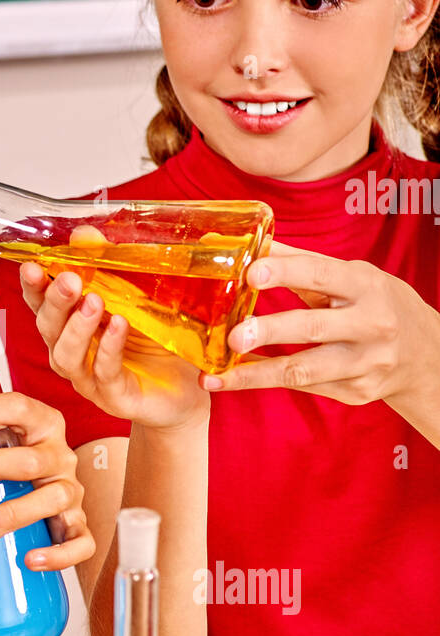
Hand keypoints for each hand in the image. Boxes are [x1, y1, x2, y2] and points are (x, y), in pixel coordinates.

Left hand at [0, 393, 94, 570]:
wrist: (26, 485)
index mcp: (35, 421)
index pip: (15, 406)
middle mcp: (58, 452)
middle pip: (27, 457)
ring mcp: (70, 491)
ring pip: (53, 499)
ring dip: (13, 514)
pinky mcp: (77, 526)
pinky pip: (81, 542)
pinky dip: (61, 553)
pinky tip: (29, 560)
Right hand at [19, 262, 209, 430]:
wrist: (188, 390)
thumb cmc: (158, 343)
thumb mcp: (138, 297)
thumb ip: (110, 266)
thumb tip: (84, 233)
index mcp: (73, 326)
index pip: (42, 305)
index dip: (33, 286)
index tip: (31, 265)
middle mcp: (74, 353)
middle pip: (48, 329)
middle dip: (54, 302)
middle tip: (70, 280)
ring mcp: (91, 380)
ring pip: (66, 356)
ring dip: (77, 327)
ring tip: (93, 301)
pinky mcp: (115, 399)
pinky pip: (104, 374)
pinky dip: (109, 348)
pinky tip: (118, 326)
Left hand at [200, 240, 439, 406]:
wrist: (425, 355)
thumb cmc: (375, 304)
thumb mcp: (351, 277)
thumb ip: (301, 263)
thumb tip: (249, 243)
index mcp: (365, 286)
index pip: (322, 275)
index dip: (286, 272)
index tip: (251, 273)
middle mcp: (370, 325)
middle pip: (313, 328)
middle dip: (270, 332)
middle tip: (233, 336)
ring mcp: (364, 363)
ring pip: (304, 370)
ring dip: (256, 374)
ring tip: (217, 375)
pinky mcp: (355, 391)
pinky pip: (303, 387)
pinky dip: (265, 382)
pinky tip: (233, 378)